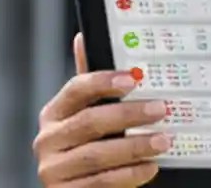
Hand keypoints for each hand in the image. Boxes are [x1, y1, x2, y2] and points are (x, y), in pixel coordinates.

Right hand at [32, 33, 171, 186]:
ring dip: (134, 147)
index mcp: (54, 114)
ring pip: (96, 155)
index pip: (75, 90)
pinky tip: (149, 168)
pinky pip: (100, 183)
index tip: (133, 79)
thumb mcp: (84, 116)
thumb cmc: (85, 149)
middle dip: (128, 115)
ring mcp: (53, 170)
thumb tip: (83, 38)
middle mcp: (48, 140)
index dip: (103, 82)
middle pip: (89, 122)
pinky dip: (128, 175)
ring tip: (162, 141)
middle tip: (160, 109)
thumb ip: (89, 84)